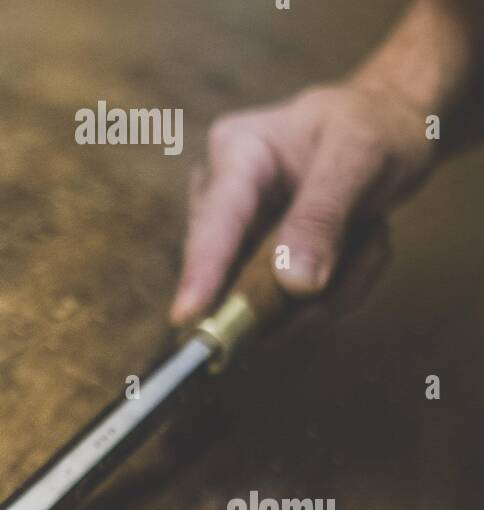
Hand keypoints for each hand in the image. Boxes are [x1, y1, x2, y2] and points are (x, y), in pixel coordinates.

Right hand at [171, 80, 434, 323]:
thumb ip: (324, 214)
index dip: (201, 273)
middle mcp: (223, 202)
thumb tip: (293, 284)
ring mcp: (236, 244)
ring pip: (268, 307)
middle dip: (301, 290)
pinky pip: (290, 314)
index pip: (215, 224)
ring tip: (372, 235)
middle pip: (236, 279)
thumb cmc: (376, 124)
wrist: (391, 127)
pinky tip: (360, 249)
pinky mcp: (255, 274)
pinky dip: (336, 293)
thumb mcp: (362, 153)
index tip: (187, 316)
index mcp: (237, 154)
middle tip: (372, 244)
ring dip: (331, 290)